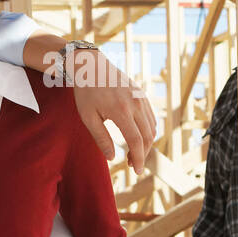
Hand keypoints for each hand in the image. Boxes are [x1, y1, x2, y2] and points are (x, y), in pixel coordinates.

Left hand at [70, 49, 156, 174]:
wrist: (91, 65)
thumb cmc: (86, 92)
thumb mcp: (88, 117)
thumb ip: (101, 138)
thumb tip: (113, 157)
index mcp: (121, 110)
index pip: (136, 141)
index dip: (138, 158)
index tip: (137, 171)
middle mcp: (135, 104)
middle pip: (148, 136)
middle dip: (143, 154)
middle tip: (133, 165)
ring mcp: (141, 98)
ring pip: (152, 127)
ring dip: (146, 144)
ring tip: (133, 154)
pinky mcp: (142, 95)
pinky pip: (151, 117)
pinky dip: (148, 131)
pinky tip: (137, 138)